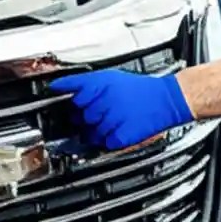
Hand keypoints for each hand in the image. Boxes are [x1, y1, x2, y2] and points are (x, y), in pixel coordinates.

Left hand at [50, 69, 195, 150]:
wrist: (165, 100)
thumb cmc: (140, 90)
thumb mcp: (112, 78)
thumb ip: (87, 84)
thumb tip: (63, 87)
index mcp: (101, 83)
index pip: (72, 91)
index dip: (65, 96)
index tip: (55, 96)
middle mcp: (104, 100)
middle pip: (78, 116)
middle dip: (84, 117)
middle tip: (100, 112)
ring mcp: (111, 119)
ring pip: (90, 133)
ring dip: (97, 131)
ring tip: (114, 120)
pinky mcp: (120, 136)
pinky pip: (104, 143)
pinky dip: (109, 140)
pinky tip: (118, 130)